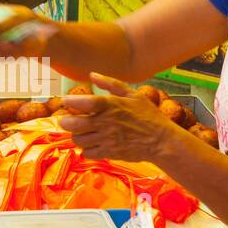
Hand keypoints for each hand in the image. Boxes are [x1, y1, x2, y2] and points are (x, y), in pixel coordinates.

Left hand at [57, 72, 186, 161]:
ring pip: (78, 140)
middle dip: (66, 122)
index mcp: (110, 105)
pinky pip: (87, 153)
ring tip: (83, 132)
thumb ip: (110, 83)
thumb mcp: (132, 94)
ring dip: (77, 136)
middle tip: (69, 120)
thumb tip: (92, 75)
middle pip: (73, 124)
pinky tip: (93, 144)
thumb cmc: (148, 115)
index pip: (83, 102)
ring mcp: (106, 139)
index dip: (70, 101)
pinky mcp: (109, 153)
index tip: (66, 101)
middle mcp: (105, 122)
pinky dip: (87, 149)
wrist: (161, 141)